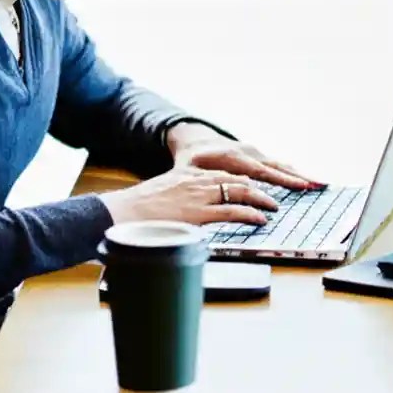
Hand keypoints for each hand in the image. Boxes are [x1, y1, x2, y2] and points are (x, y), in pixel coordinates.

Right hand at [99, 166, 279, 225]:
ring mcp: (199, 195)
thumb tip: (183, 210)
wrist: (121, 213)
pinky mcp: (199, 213)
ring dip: (261, 199)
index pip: (223, 173)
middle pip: (237, 179)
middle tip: (271, 196)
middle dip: (258, 187)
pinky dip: (251, 214)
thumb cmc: (136, 209)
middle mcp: (197, 180)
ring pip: (240, 191)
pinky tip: (260, 219)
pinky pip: (233, 211)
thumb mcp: (162, 194)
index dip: (242, 179)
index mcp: (188, 174)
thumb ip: (178, 198)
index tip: (255, 184)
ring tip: (272, 207)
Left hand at [167, 123, 324, 191]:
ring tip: (318, 184)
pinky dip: (292, 172)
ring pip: (279, 164)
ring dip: (298, 174)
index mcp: (231, 156)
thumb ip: (203, 180)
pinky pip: (277, 165)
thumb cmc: (190, 160)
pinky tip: (305, 181)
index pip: (261, 170)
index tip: (299, 186)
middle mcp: (247, 151)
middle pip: (276, 166)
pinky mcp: (257, 156)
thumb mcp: (189, 171)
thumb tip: (220, 192)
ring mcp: (254, 152)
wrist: (194, 140)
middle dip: (297, 177)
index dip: (281, 179)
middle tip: (318, 185)